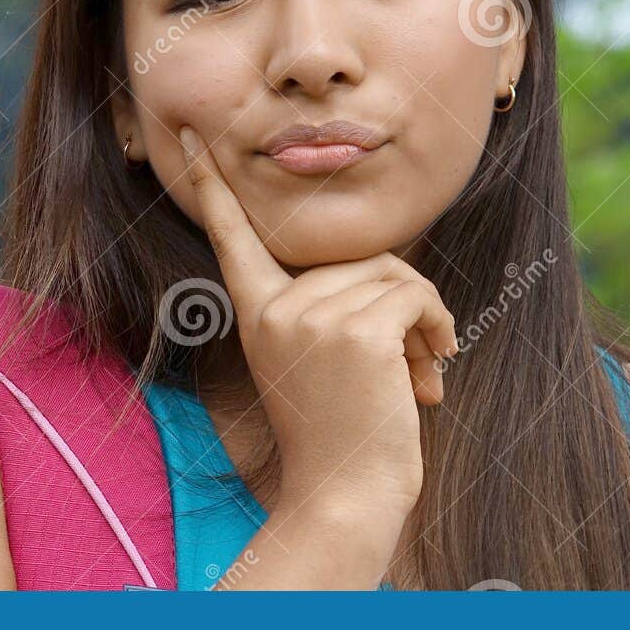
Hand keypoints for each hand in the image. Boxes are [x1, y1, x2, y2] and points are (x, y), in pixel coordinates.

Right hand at [177, 125, 459, 520]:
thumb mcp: (320, 358)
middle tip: (415, 359)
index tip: (191, 134)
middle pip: (360, 257)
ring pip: (395, 274)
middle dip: (401, 300)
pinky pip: (416, 294)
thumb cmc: (345, 432)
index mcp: (257, 313)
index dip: (211, 183)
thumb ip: (330, 305)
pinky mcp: (356, 331)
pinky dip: (438, 326)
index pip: (231, 236)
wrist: (347, 496)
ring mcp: (312, 318)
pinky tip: (435, 369)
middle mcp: (275, 309)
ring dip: (425, 321)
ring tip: (424, 373)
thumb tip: (385, 270)